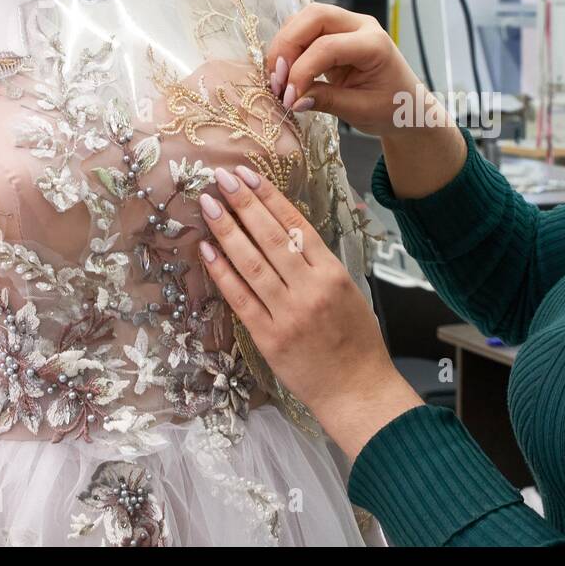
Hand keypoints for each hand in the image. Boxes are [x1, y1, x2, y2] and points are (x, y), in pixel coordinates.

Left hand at [196, 165, 422, 458]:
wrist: (356, 390)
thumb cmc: (357, 342)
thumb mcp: (350, 292)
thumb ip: (320, 265)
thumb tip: (287, 232)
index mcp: (333, 274)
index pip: (297, 226)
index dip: (270, 198)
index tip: (249, 175)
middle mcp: (310, 290)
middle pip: (271, 238)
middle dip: (244, 204)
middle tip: (221, 178)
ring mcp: (287, 314)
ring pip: (251, 264)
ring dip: (227, 231)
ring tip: (209, 205)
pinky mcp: (268, 337)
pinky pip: (240, 299)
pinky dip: (222, 273)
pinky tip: (207, 250)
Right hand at [263, 3, 447, 140]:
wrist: (408, 106)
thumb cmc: (394, 108)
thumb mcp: (362, 111)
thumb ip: (328, 102)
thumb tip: (293, 99)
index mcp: (375, 44)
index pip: (328, 46)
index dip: (302, 71)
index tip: (289, 98)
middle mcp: (361, 26)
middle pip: (314, 16)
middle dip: (287, 45)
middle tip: (276, 79)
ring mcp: (347, 26)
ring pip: (305, 19)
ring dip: (285, 46)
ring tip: (277, 79)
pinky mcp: (335, 34)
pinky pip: (305, 31)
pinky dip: (290, 48)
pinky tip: (284, 73)